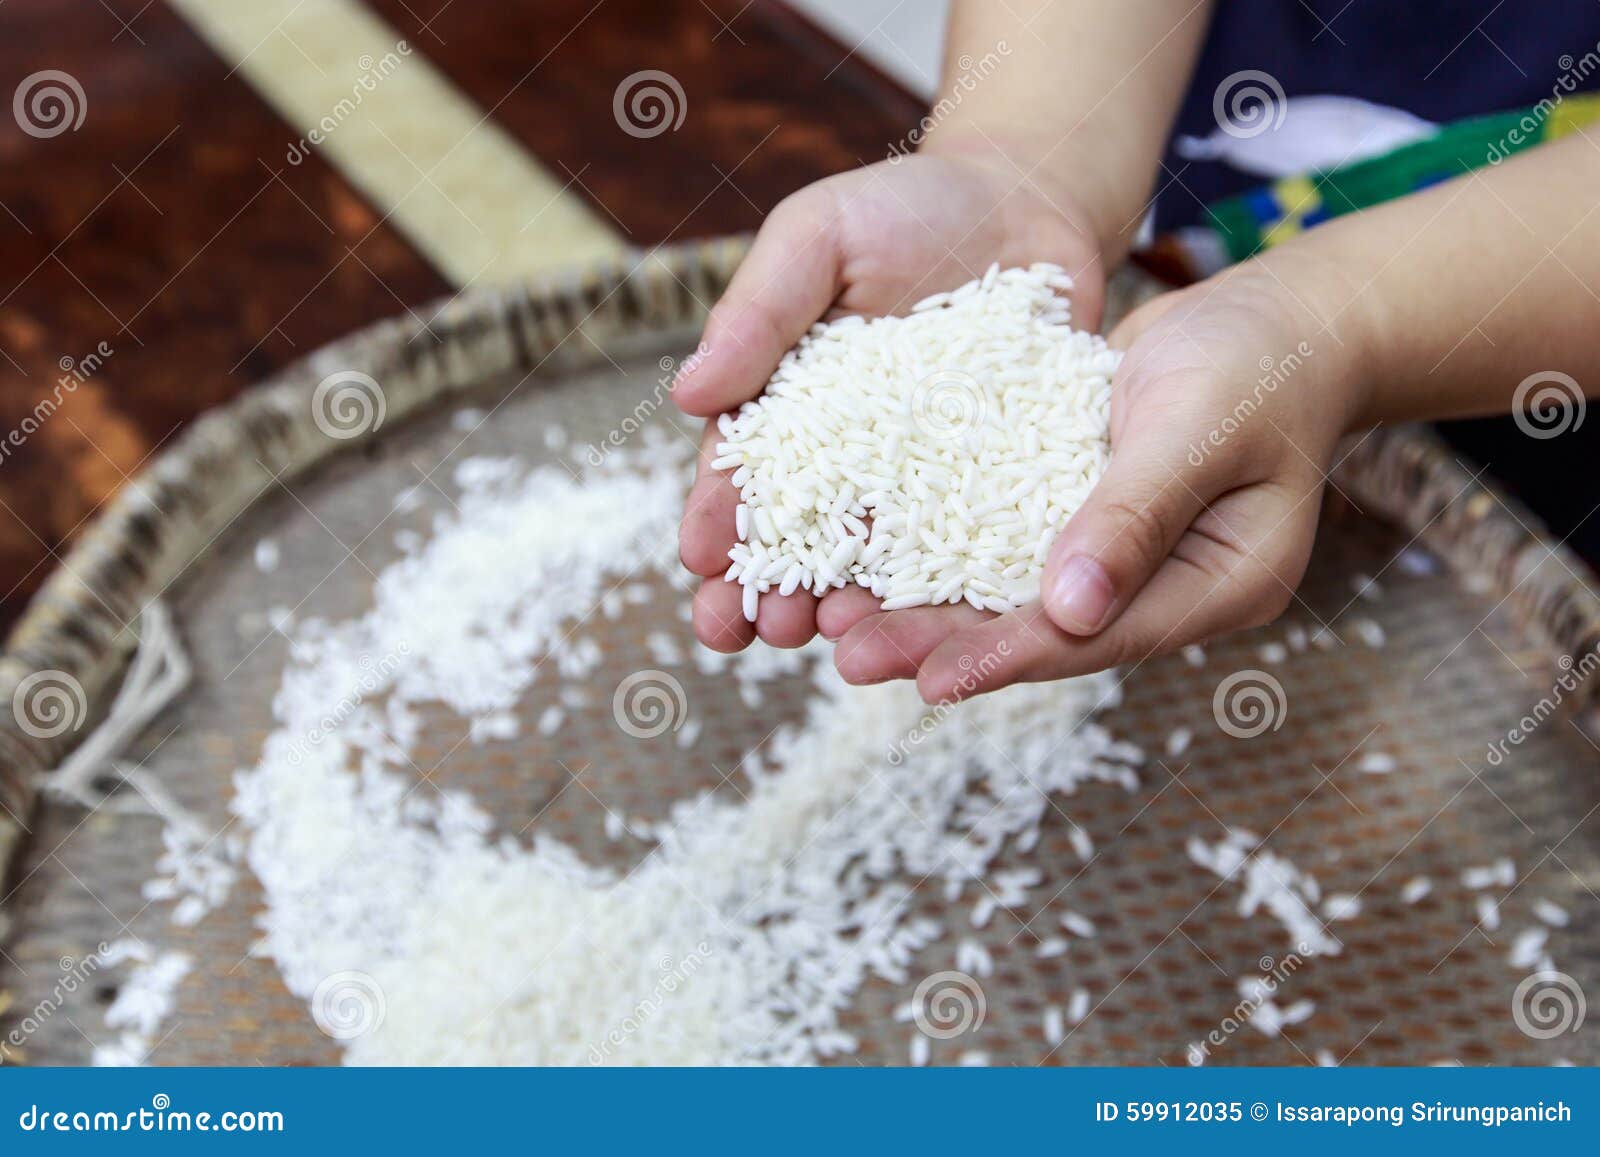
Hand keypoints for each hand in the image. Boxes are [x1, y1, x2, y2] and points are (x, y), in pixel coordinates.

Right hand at [673, 150, 1107, 652]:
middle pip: (796, 538)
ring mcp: (919, 479)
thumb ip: (757, 311)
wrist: (1030, 202)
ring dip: (836, 606)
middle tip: (740, 635)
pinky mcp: (989, 487)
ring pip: (869, 560)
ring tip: (819, 641)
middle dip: (760, 590)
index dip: (716, 520)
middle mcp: (848, 456)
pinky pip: (960, 547)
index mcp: (789, 404)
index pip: (741, 474)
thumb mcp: (817, 237)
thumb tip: (687, 396)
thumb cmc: (909, 209)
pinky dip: (933, 590)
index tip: (698, 562)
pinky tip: (917, 623)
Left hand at [825, 255, 1368, 701]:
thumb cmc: (1260, 360)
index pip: (1101, 637)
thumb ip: (1135, 513)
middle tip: (850, 661)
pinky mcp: (1083, 519)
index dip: (1011, 656)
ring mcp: (1124, 560)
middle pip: (1043, 631)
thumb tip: (1068, 611)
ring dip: (927, 609)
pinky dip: (940, 554)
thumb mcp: (1200, 425)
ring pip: (1012, 596)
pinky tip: (868, 557)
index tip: (929, 680)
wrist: (1278, 320)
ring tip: (837, 623)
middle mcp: (1164, 590)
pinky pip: (1005, 547)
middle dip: (945, 645)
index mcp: (1218, 587)